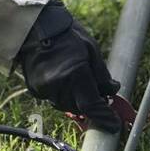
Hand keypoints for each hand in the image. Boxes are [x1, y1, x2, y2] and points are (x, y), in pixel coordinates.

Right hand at [15, 1, 121, 132]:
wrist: (35, 26)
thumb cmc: (66, 34)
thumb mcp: (91, 49)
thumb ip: (102, 74)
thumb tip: (112, 91)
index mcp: (75, 72)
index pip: (91, 105)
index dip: (104, 117)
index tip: (114, 124)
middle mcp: (58, 84)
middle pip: (79, 108)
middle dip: (90, 105)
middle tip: (98, 94)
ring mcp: (44, 88)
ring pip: (66, 105)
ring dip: (76, 100)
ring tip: (78, 80)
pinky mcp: (35, 89)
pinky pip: (54, 99)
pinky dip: (63, 94)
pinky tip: (63, 78)